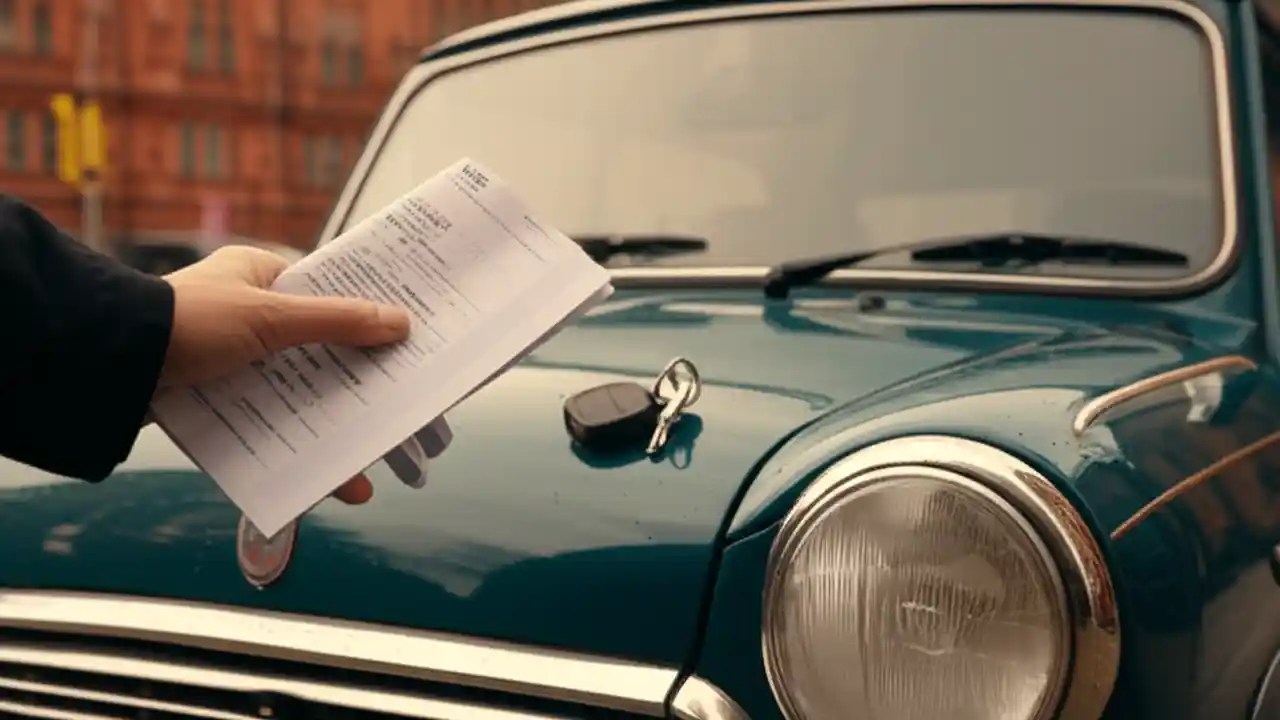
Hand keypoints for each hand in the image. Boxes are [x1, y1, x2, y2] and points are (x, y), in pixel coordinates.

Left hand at [161, 246, 410, 504]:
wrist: (109, 365)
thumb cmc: (186, 323)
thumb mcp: (270, 317)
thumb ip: (337, 322)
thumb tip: (398, 323)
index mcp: (259, 276)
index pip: (329, 295)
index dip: (369, 319)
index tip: (406, 344)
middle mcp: (249, 315)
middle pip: (320, 352)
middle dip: (357, 390)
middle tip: (399, 416)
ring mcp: (233, 361)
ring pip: (297, 396)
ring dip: (331, 431)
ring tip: (365, 469)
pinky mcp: (218, 401)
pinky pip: (268, 425)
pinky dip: (295, 451)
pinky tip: (324, 481)